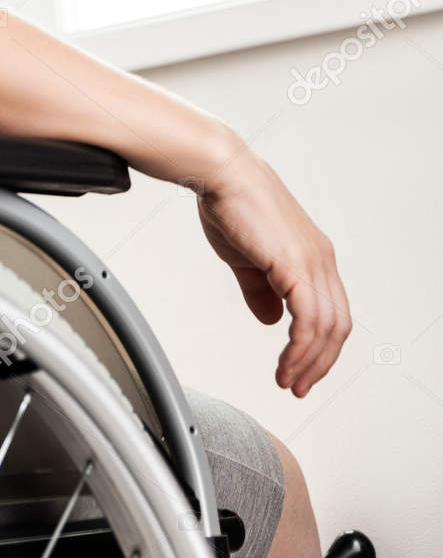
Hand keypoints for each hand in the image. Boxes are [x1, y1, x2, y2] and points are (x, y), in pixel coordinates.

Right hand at [196, 146, 351, 396]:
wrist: (220, 171)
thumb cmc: (229, 203)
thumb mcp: (247, 257)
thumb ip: (261, 290)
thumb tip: (272, 319)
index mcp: (313, 255)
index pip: (331, 312)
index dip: (319, 346)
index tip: (299, 369)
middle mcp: (321, 259)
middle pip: (338, 326)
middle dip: (320, 363)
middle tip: (298, 385)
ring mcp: (313, 261)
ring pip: (327, 328)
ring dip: (309, 362)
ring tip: (288, 381)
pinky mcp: (297, 264)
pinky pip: (309, 320)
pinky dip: (300, 348)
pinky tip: (285, 362)